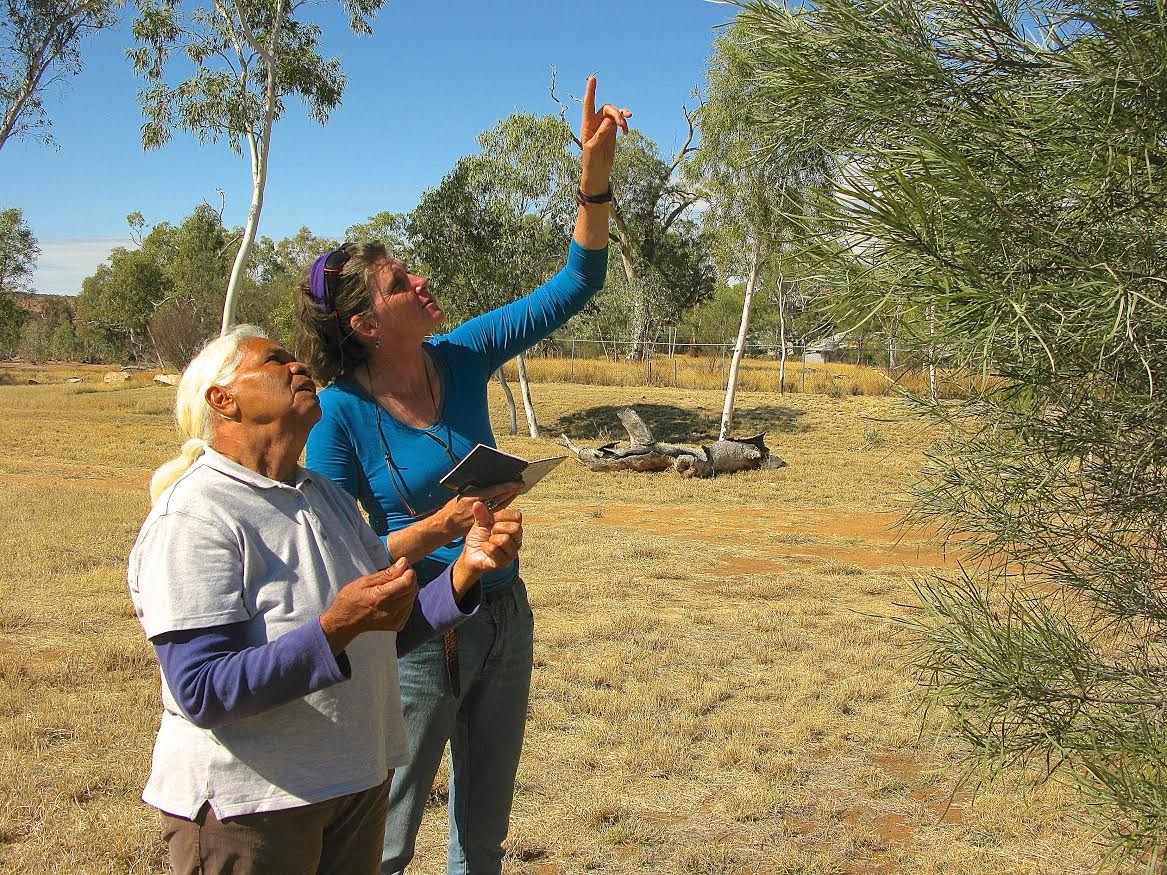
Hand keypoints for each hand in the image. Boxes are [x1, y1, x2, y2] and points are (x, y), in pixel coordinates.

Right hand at [319, 558, 418, 653]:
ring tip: (392, 587)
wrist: (345, 623)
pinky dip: (405, 599)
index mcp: (381, 598)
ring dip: (406, 589)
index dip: (409, 571)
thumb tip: (404, 563)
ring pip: (413, 598)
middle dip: (408, 578)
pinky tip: (393, 598)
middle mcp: (391, 610)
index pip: (408, 582)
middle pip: (413, 589)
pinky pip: (409, 607)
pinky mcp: (398, 625)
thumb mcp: (364, 581)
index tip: (401, 566)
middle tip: (397, 574)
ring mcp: (396, 620)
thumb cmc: (351, 599)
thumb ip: (387, 573)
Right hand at [436, 482, 522, 538]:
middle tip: (520, 484)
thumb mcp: (460, 494)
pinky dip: (502, 505)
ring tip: (515, 491)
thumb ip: (473, 489)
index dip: (507, 486)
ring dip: (509, 498)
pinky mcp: (483, 523)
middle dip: (511, 491)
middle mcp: (479, 508)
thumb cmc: (451, 507)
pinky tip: (507, 500)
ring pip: (500, 506)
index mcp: (472, 498)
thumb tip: (486, 479)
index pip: (494, 491)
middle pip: (500, 499)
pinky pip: (496, 513)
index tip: (518, 482)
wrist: (446, 526)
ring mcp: (482, 516)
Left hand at [460, 502, 522, 574]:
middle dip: (497, 528)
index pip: (517, 516)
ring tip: (488, 541)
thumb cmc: (479, 537)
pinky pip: (495, 550)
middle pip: (516, 528)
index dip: (502, 515)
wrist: (471, 554)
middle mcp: (516, 539)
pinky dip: (486, 547)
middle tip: (490, 532)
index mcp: (513, 526)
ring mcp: (512, 552)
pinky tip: (485, 549)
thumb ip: (481, 514)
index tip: (491, 519)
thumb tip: (477, 503)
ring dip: (491, 539)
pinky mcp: (505, 562)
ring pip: (505, 539)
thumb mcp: (479, 523)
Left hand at [579, 74, 631, 193]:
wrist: (598, 171)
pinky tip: (626, 130)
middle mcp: (595, 122)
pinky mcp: (613, 131)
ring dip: (622, 118)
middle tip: (622, 123)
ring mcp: (605, 125)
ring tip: (625, 128)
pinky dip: (624, 123)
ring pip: (615, 114)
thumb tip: (609, 121)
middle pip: (607, 108)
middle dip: (616, 113)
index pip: (589, 104)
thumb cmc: (591, 160)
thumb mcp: (593, 148)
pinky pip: (620, 121)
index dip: (591, 91)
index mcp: (587, 124)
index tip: (593, 79)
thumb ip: (601, 134)